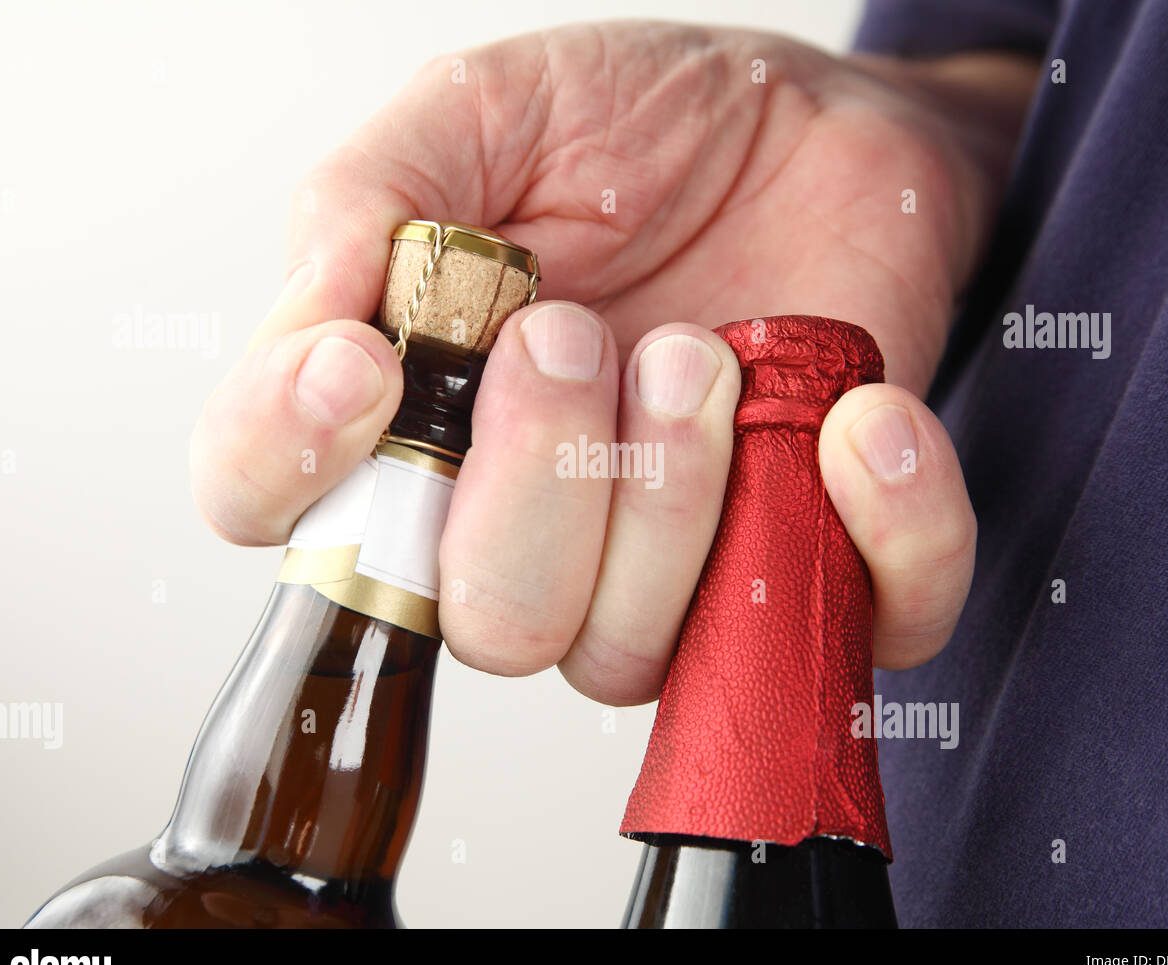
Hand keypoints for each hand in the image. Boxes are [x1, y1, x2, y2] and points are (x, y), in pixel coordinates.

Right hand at [189, 22, 1037, 702]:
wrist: (828, 132)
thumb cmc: (654, 129)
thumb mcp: (497, 112)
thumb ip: (377, 197)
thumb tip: (311, 320)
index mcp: (424, 421)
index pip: (288, 515)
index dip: (288, 472)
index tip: (362, 368)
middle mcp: (529, 522)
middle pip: (483, 622)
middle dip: (536, 482)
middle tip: (583, 334)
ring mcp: (666, 567)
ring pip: (625, 649)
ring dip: (672, 496)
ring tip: (709, 353)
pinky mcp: (807, 565)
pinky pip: (840, 636)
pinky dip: (879, 539)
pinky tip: (860, 422)